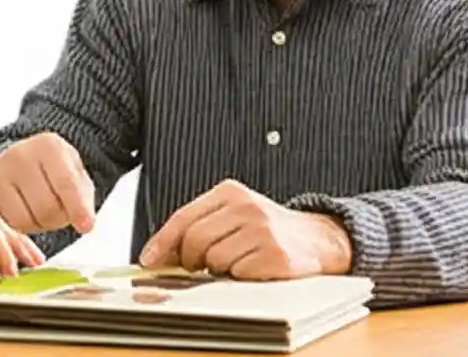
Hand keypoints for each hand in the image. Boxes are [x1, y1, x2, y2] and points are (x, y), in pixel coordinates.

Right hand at [0, 133, 96, 234]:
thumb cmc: (54, 174)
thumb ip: (84, 199)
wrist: (20, 165)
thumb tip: (85, 224)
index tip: (87, 226)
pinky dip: (15, 229)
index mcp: (48, 145)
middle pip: (46, 209)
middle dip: (56, 219)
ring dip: (36, 225)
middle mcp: (18, 154)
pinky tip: (19, 215)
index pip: (66, 184)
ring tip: (35, 209)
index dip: (78, 209)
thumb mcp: (76, 177)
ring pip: (24, 222)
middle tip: (55, 209)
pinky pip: (3, 226)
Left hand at [139, 179, 351, 279]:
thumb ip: (199, 225)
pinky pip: (238, 274)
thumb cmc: (266, 229)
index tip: (149, 260)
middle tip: (200, 266)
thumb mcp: (232, 214)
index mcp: (230, 191)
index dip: (163, 241)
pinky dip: (240, 276)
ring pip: (215, 259)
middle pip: (195, 240)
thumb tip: (160, 254)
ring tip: (236, 261)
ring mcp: (264, 230)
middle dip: (191, 260)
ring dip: (219, 269)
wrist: (318, 238)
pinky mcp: (277, 255)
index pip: (184, 217)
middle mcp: (247, 206)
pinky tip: (253, 267)